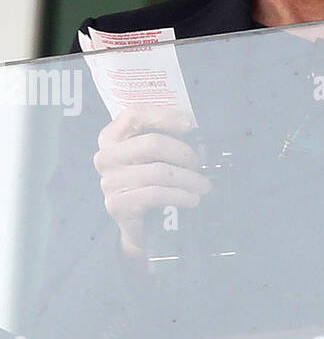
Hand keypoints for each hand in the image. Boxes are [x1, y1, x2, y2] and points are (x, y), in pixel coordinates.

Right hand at [93, 108, 211, 258]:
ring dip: (188, 179)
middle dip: (183, 153)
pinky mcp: (116, 204)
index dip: (164, 116)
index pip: (134, 115)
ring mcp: (109, 181)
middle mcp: (106, 156)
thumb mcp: (153, 157)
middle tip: (199, 165)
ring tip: (203, 185)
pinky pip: (155, 194)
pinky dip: (179, 196)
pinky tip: (192, 199)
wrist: (139, 223)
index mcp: (112, 137)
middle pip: (151, 143)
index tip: (189, 124)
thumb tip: (192, 129)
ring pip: (158, 172)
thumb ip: (164, 139)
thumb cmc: (149, 182)